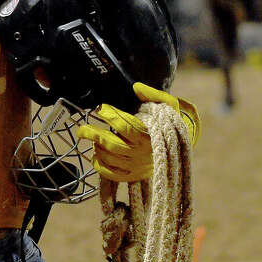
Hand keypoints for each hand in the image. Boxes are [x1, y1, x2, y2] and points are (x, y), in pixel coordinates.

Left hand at [76, 83, 198, 182]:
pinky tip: (96, 156)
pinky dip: (100, 166)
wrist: (180, 147)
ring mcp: (137, 166)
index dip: (109, 115)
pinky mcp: (134, 175)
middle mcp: (141, 152)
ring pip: (110, 159)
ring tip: (94, 139)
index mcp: (149, 134)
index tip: (100, 108)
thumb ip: (153, 95)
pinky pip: (112, 174)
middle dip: (94, 135)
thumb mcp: (169, 105)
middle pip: (112, 145)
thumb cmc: (171, 124)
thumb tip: (136, 87)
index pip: (124, 125)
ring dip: (97, 148)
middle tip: (82, 129)